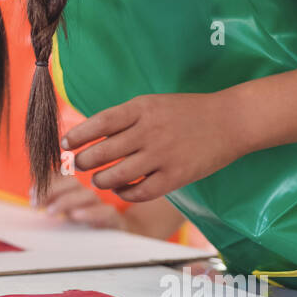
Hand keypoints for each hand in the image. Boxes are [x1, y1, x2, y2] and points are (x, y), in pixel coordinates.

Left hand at [40, 173, 121, 228]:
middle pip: (72, 183)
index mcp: (74, 192)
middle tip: (36, 203)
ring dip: (67, 201)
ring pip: (87, 195)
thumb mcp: (61, 215)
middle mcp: (87, 195)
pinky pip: (105, 212)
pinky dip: (90, 213)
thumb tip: (33, 194)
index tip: (32, 193)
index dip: (46, 182)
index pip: (60, 177)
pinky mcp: (113, 220)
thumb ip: (48, 203)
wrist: (112, 239)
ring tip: (51, 212)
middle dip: (52, 190)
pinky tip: (75, 216)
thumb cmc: (82, 227)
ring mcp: (100, 206)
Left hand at [62, 91, 245, 202]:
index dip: (78, 135)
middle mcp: (150, 131)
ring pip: (117, 175)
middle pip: (103, 151)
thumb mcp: (154, 103)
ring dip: (100, 179)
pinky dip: (125, 192)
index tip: (66, 144)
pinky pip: (140, 191)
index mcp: (142, 108)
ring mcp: (163, 155)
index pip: (100, 123)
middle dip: (84, 161)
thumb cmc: (188, 112)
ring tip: (98, 178)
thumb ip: (126, 117)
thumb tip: (91, 133)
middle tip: (79, 164)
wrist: (231, 121)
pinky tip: (121, 189)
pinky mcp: (176, 176)